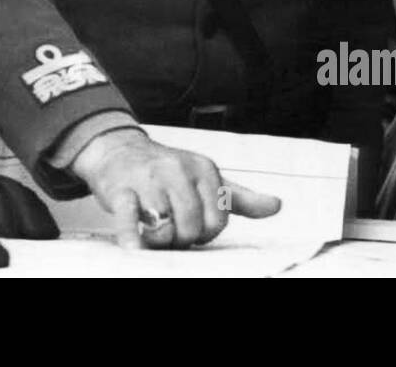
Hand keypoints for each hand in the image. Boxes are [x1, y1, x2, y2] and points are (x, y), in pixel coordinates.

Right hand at [71, 130, 280, 248]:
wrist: (119, 150)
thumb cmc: (167, 171)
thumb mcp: (206, 178)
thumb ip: (241, 197)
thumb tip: (277, 206)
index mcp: (204, 169)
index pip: (217, 221)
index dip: (204, 233)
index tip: (191, 224)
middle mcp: (178, 170)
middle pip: (192, 228)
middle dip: (181, 238)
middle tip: (170, 229)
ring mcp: (149, 180)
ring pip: (165, 227)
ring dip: (159, 239)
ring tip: (152, 228)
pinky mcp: (121, 191)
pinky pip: (128, 218)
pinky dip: (132, 234)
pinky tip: (134, 246)